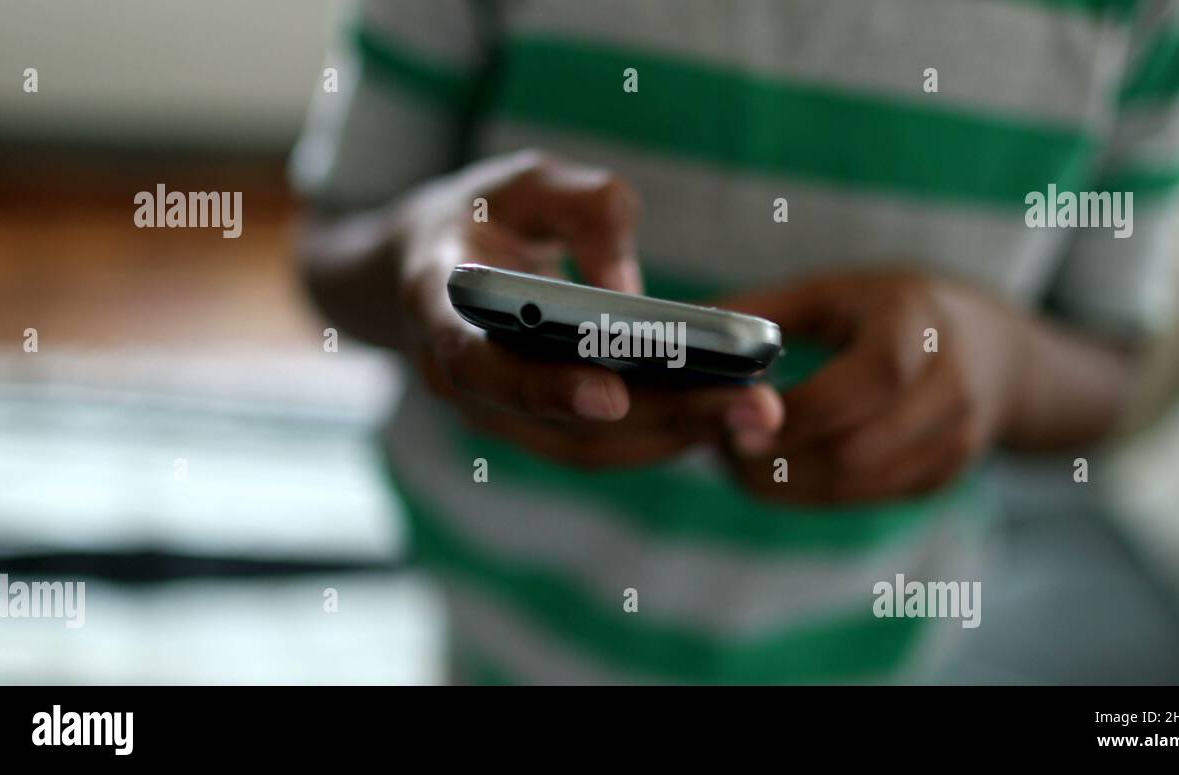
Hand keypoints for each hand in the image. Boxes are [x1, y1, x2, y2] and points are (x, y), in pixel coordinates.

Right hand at [396, 151, 781, 467]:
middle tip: (751, 407)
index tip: (610, 393)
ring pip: (585, 447)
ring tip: (756, 413)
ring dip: (673, 435)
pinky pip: (597, 446)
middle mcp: (460, 377)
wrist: (422, 270)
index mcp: (438, 304)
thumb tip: (631, 288)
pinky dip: (659, 435)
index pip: (478, 361)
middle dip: (660, 417)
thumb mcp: (526, 179)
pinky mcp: (532, 429)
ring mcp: (495, 413)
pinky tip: (724, 414)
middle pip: (559, 421)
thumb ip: (583, 206)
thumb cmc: (481, 215)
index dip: (542, 386)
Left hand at [719, 271, 1027, 504]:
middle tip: (721, 451)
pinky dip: (814, 494)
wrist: (997, 351)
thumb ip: (762, 314)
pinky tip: (780, 472)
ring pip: (859, 485)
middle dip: (780, 461)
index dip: (799, 414)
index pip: (867, 382)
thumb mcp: (836, 291)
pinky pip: (868, 498)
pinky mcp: (945, 476)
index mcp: (919, 325)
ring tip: (739, 464)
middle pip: (858, 448)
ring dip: (789, 486)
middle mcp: (952, 386)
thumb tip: (684, 331)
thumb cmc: (894, 311)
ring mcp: (957, 439)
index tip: (734, 426)